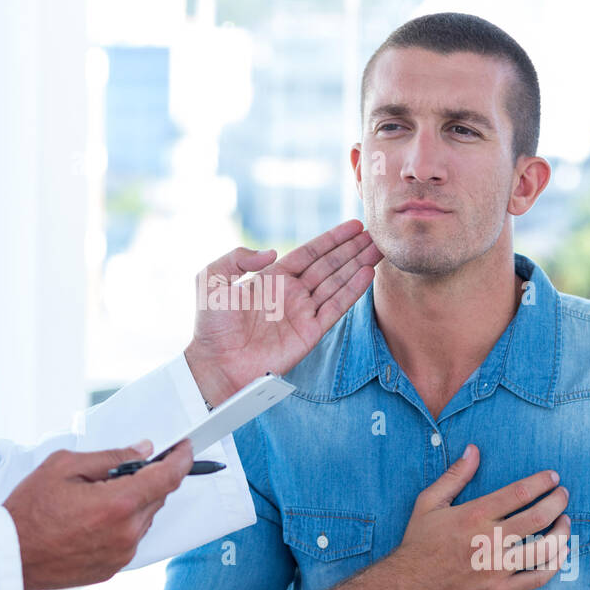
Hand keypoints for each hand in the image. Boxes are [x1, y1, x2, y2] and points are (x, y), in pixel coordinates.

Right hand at [2, 439, 193, 589]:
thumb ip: (110, 456)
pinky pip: (130, 538)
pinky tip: (93, 518)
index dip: (181, 458)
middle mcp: (126, 533)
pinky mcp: (113, 568)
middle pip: (157, 496)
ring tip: (97, 496)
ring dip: (134, 502)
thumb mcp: (65, 466)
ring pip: (144, 518)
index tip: (184, 448)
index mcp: (118, 504)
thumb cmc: (29, 510)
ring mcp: (121, 554)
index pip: (168, 477)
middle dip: (149, 477)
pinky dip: (122, 523)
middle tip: (125, 466)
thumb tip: (143, 450)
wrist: (9, 556)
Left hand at [184, 219, 382, 405]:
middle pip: (329, 265)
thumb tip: (271, 252)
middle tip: (374, 234)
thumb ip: (237, 257)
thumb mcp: (213, 279)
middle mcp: (291, 293)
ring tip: (378, 249)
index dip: (332, 239)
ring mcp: (302, 312)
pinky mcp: (310, 332)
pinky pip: (336, 307)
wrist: (216, 363)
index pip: (309, 253)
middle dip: (351, 249)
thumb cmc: (211, 325)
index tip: (354, 226)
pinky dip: (352, 291)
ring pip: (337, 282)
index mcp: (272, 279)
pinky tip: (366, 274)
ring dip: (357, 265)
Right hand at [385, 444, 570, 589]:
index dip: (542, 482)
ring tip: (565, 522)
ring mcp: (497, 567)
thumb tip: (473, 449)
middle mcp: (490, 540)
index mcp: (474, 515)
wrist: (409, 587)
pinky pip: (538, 578)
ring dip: (562, 532)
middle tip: (563, 495)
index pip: (520, 492)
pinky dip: (555, 565)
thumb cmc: (419, 542)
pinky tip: (558, 553)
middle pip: (539, 516)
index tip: (553, 477)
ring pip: (545, 548)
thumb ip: (454, 475)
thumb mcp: (429, 502)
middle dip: (558, 501)